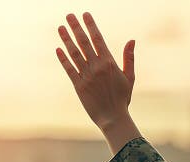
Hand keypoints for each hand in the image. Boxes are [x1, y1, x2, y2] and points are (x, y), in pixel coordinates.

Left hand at [55, 12, 135, 131]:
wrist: (113, 117)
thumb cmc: (123, 98)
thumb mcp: (129, 77)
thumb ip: (128, 58)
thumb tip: (131, 40)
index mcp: (109, 63)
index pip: (98, 39)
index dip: (90, 26)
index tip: (85, 14)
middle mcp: (97, 67)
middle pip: (84, 42)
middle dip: (76, 27)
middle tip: (69, 15)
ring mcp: (86, 76)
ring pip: (74, 53)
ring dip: (66, 39)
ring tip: (60, 27)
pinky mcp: (78, 85)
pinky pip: (69, 68)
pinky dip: (63, 58)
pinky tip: (58, 48)